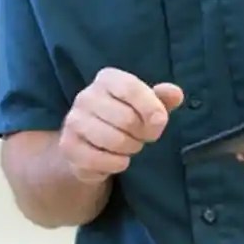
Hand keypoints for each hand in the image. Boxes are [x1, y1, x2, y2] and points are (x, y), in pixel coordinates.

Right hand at [59, 67, 183, 183]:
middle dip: (142, 134)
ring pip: (115, 141)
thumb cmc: (124, 118)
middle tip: (141, 137)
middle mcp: (86, 96)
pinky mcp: (68, 146)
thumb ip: (161, 98)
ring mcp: (74, 121)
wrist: (89, 144)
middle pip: (127, 119)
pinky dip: (116, 164)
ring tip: (128, 146)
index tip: (159, 123)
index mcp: (107, 79)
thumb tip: (175, 94)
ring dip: (130, 149)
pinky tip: (115, 159)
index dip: (151, 109)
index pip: (132, 88)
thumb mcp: (145, 105)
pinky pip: (102, 160)